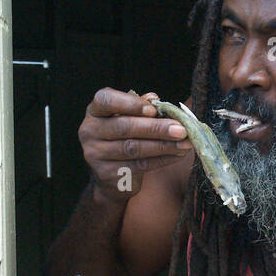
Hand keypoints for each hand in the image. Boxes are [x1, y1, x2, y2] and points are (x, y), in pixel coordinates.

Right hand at [78, 88, 193, 206]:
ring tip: (185, 143)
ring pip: (133, 148)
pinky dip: (162, 159)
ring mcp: (96, 154)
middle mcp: (90, 131)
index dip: (130, 103)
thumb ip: (140, 107)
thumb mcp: (129, 118)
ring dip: (163, 145)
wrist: (111, 177)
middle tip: (181, 129)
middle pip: (124, 127)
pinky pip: (139, 166)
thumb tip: (154, 98)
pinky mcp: (108, 175)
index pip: (106, 100)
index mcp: (95, 111)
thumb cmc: (123, 138)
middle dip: (156, 128)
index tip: (153, 109)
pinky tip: (177, 154)